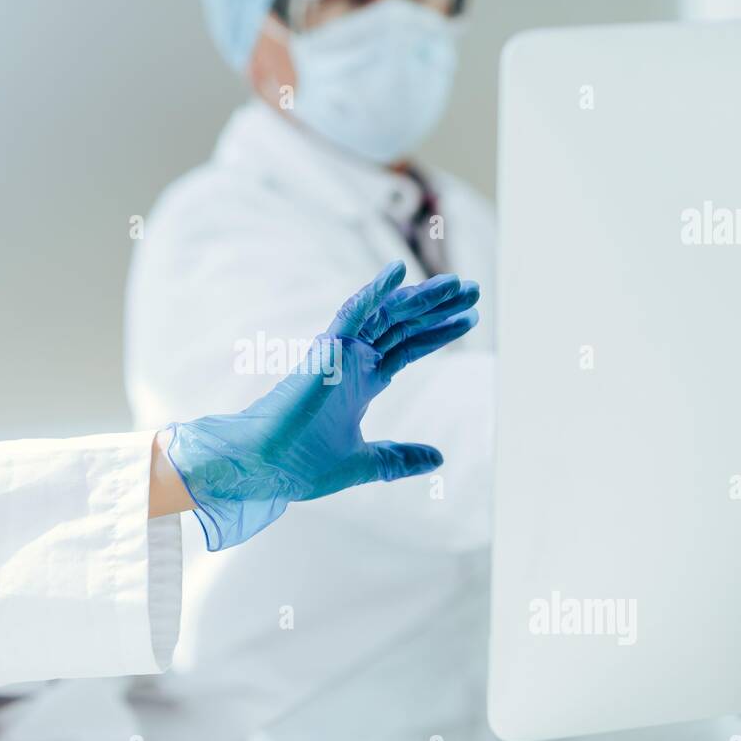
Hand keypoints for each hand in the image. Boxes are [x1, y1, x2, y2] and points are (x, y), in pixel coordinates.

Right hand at [165, 260, 479, 550]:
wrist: (267, 468)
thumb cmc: (303, 465)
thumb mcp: (366, 463)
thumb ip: (399, 458)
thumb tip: (438, 460)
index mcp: (361, 382)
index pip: (408, 348)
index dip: (439, 332)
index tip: (470, 318)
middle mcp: (353, 361)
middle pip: (404, 325)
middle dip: (440, 307)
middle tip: (473, 289)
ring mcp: (340, 353)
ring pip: (387, 315)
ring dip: (422, 297)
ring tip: (456, 283)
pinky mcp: (325, 350)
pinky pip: (352, 314)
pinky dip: (374, 292)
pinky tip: (397, 272)